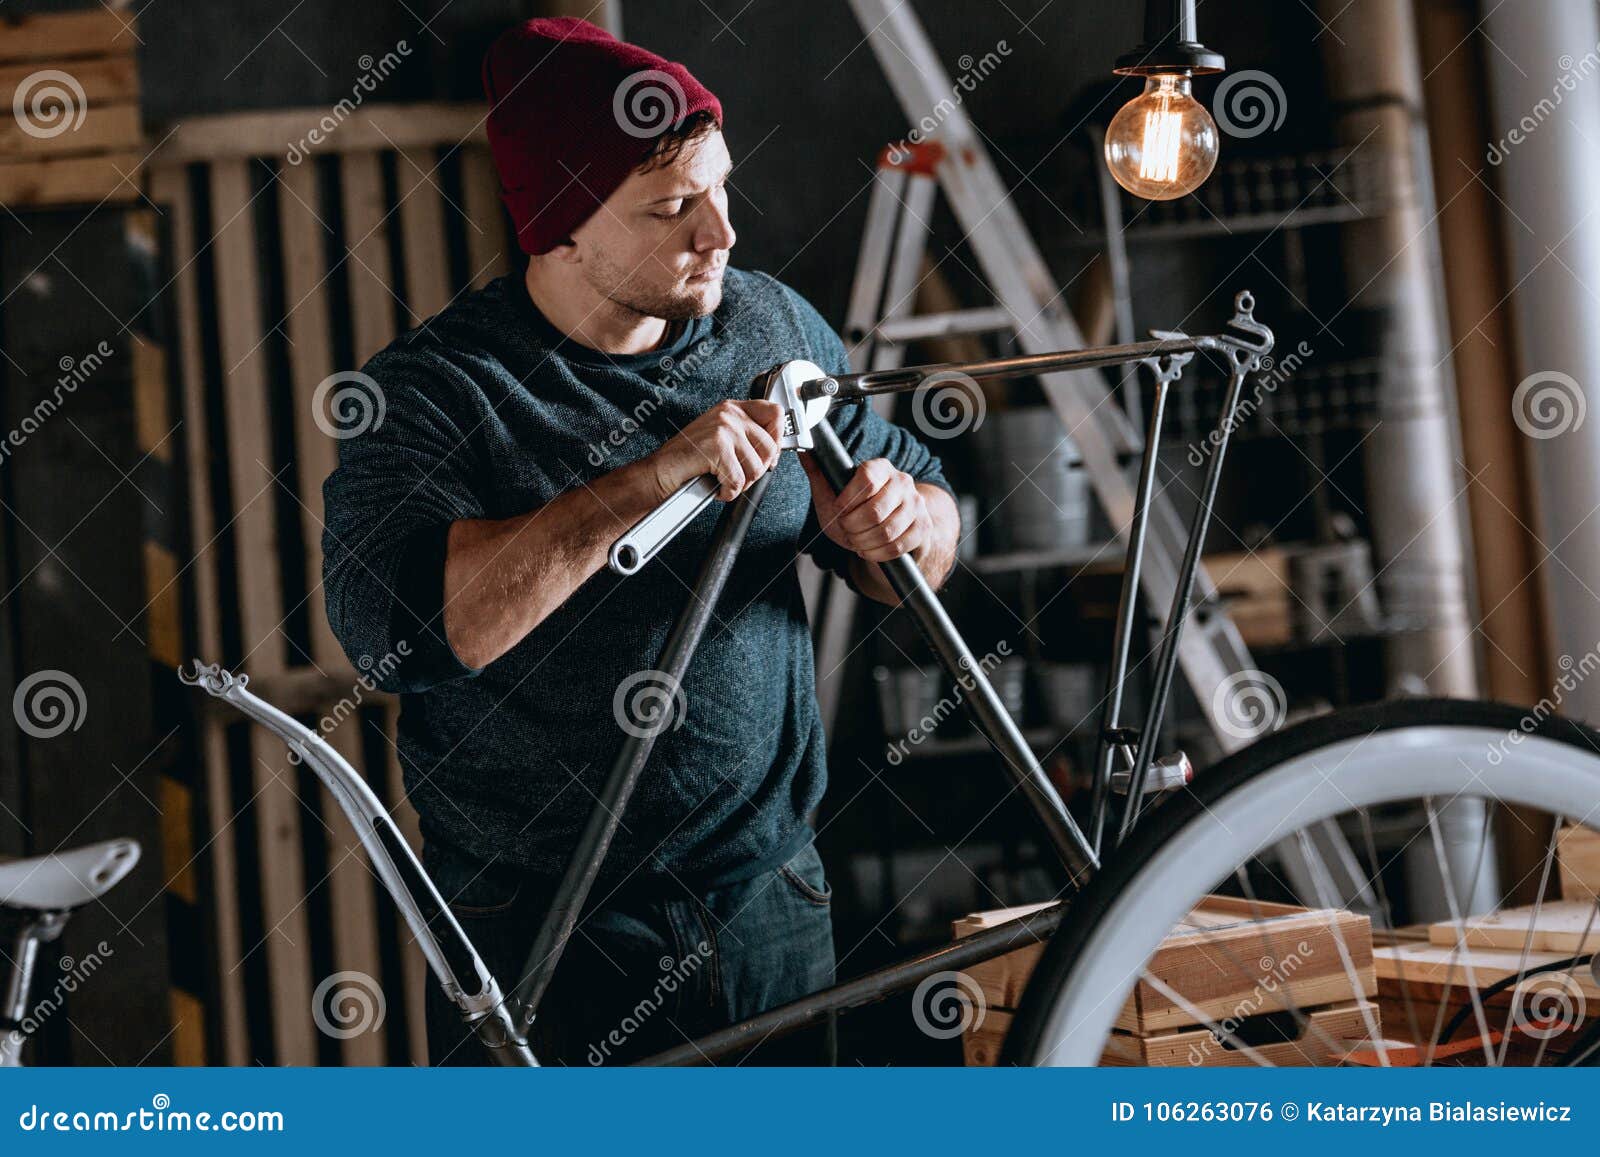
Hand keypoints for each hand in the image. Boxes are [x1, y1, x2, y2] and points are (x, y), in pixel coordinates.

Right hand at [650, 399, 783, 501]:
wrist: (658, 472)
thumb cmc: (687, 461)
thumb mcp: (721, 440)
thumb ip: (746, 437)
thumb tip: (775, 451)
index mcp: (732, 408)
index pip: (775, 413)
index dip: (777, 438)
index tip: (768, 456)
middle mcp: (729, 414)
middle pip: (770, 447)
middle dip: (756, 471)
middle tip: (736, 476)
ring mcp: (723, 428)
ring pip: (756, 468)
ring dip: (740, 484)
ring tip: (722, 480)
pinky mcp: (716, 447)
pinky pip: (738, 480)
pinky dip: (728, 492)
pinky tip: (715, 487)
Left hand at [800, 455, 930, 562]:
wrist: (887, 529)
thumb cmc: (856, 509)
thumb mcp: (833, 493)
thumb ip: (819, 472)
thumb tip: (803, 450)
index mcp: (880, 467)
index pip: (866, 478)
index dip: (847, 500)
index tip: (838, 510)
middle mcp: (902, 481)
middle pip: (875, 510)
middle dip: (852, 527)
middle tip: (846, 530)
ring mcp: (916, 504)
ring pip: (887, 531)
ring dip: (863, 542)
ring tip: (855, 541)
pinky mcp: (923, 527)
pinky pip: (898, 546)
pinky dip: (877, 554)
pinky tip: (868, 550)